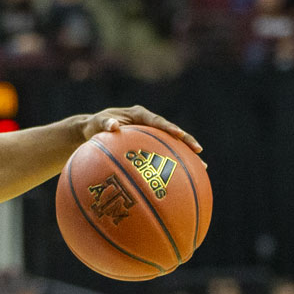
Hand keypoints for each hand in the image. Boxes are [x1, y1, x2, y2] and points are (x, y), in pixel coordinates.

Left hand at [70, 106, 203, 160]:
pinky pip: (164, 154)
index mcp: (139, 114)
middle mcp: (148, 123)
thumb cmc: (93, 127)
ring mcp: (151, 135)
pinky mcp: (149, 146)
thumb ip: (104, 124)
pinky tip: (185, 178)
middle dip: (186, 141)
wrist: (92, 132)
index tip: (178, 134)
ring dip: (186, 155)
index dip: (169, 127)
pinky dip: (174, 163)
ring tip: (202, 167)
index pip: (157, 121)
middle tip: (199, 152)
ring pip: (172, 145)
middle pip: (171, 133)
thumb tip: (113, 126)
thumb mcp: (96, 124)